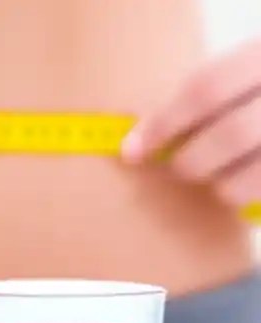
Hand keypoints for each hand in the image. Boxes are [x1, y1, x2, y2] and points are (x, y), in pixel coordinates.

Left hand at [121, 38, 260, 208]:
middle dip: (191, 161)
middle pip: (230, 135)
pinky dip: (250, 196)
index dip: (163, 124)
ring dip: (223, 187)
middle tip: (181, 166)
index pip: (206, 89)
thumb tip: (148, 136)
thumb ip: (214, 94)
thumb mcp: (251, 67)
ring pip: (251, 178)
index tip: (132, 151)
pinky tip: (247, 185)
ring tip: (219, 178)